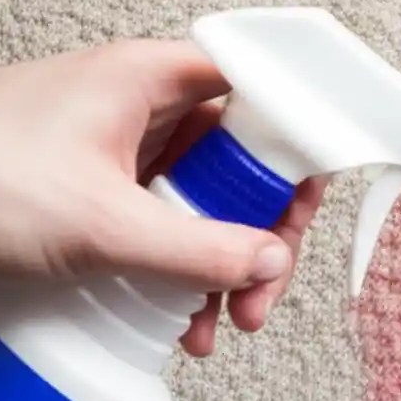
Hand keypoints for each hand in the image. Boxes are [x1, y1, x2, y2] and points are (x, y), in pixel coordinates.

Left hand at [0, 40, 326, 355]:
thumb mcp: (102, 224)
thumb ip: (199, 249)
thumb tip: (268, 265)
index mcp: (148, 80)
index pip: (258, 94)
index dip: (293, 147)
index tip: (301, 208)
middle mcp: (141, 108)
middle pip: (241, 160)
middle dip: (261, 231)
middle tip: (264, 286)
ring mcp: (119, 151)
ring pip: (205, 201)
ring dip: (225, 264)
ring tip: (225, 321)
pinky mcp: (98, 193)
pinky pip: (165, 225)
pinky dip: (183, 271)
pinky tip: (182, 320)